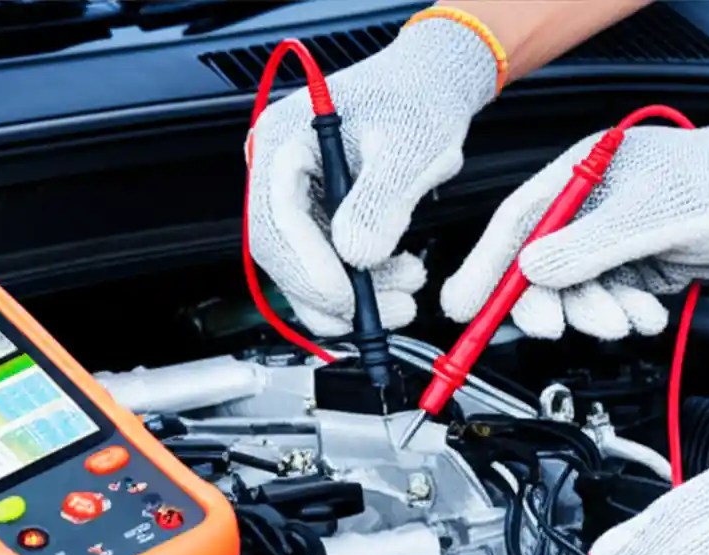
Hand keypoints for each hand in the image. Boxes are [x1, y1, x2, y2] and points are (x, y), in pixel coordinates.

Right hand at [247, 17, 497, 336]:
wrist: (431, 86)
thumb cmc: (418, 100)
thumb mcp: (409, 146)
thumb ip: (380, 200)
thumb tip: (356, 255)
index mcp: (281, 142)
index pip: (277, 222)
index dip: (308, 270)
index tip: (347, 299)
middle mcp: (276, 172)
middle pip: (284, 255)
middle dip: (334, 294)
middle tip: (386, 313)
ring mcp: (295, 197)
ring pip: (307, 269)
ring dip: (355, 295)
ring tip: (408, 291)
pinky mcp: (316, 217)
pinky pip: (327, 264)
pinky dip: (362, 283)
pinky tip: (398, 277)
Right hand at [441, 92, 708, 339]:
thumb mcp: (649, 214)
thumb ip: (588, 246)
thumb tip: (532, 271)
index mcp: (580, 176)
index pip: (516, 223)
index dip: (484, 266)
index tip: (463, 305)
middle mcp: (589, 208)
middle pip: (540, 265)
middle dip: (546, 301)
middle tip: (551, 326)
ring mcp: (612, 239)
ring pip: (578, 291)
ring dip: (593, 314)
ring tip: (623, 318)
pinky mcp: (636, 265)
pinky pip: (611, 300)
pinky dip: (624, 316)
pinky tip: (646, 314)